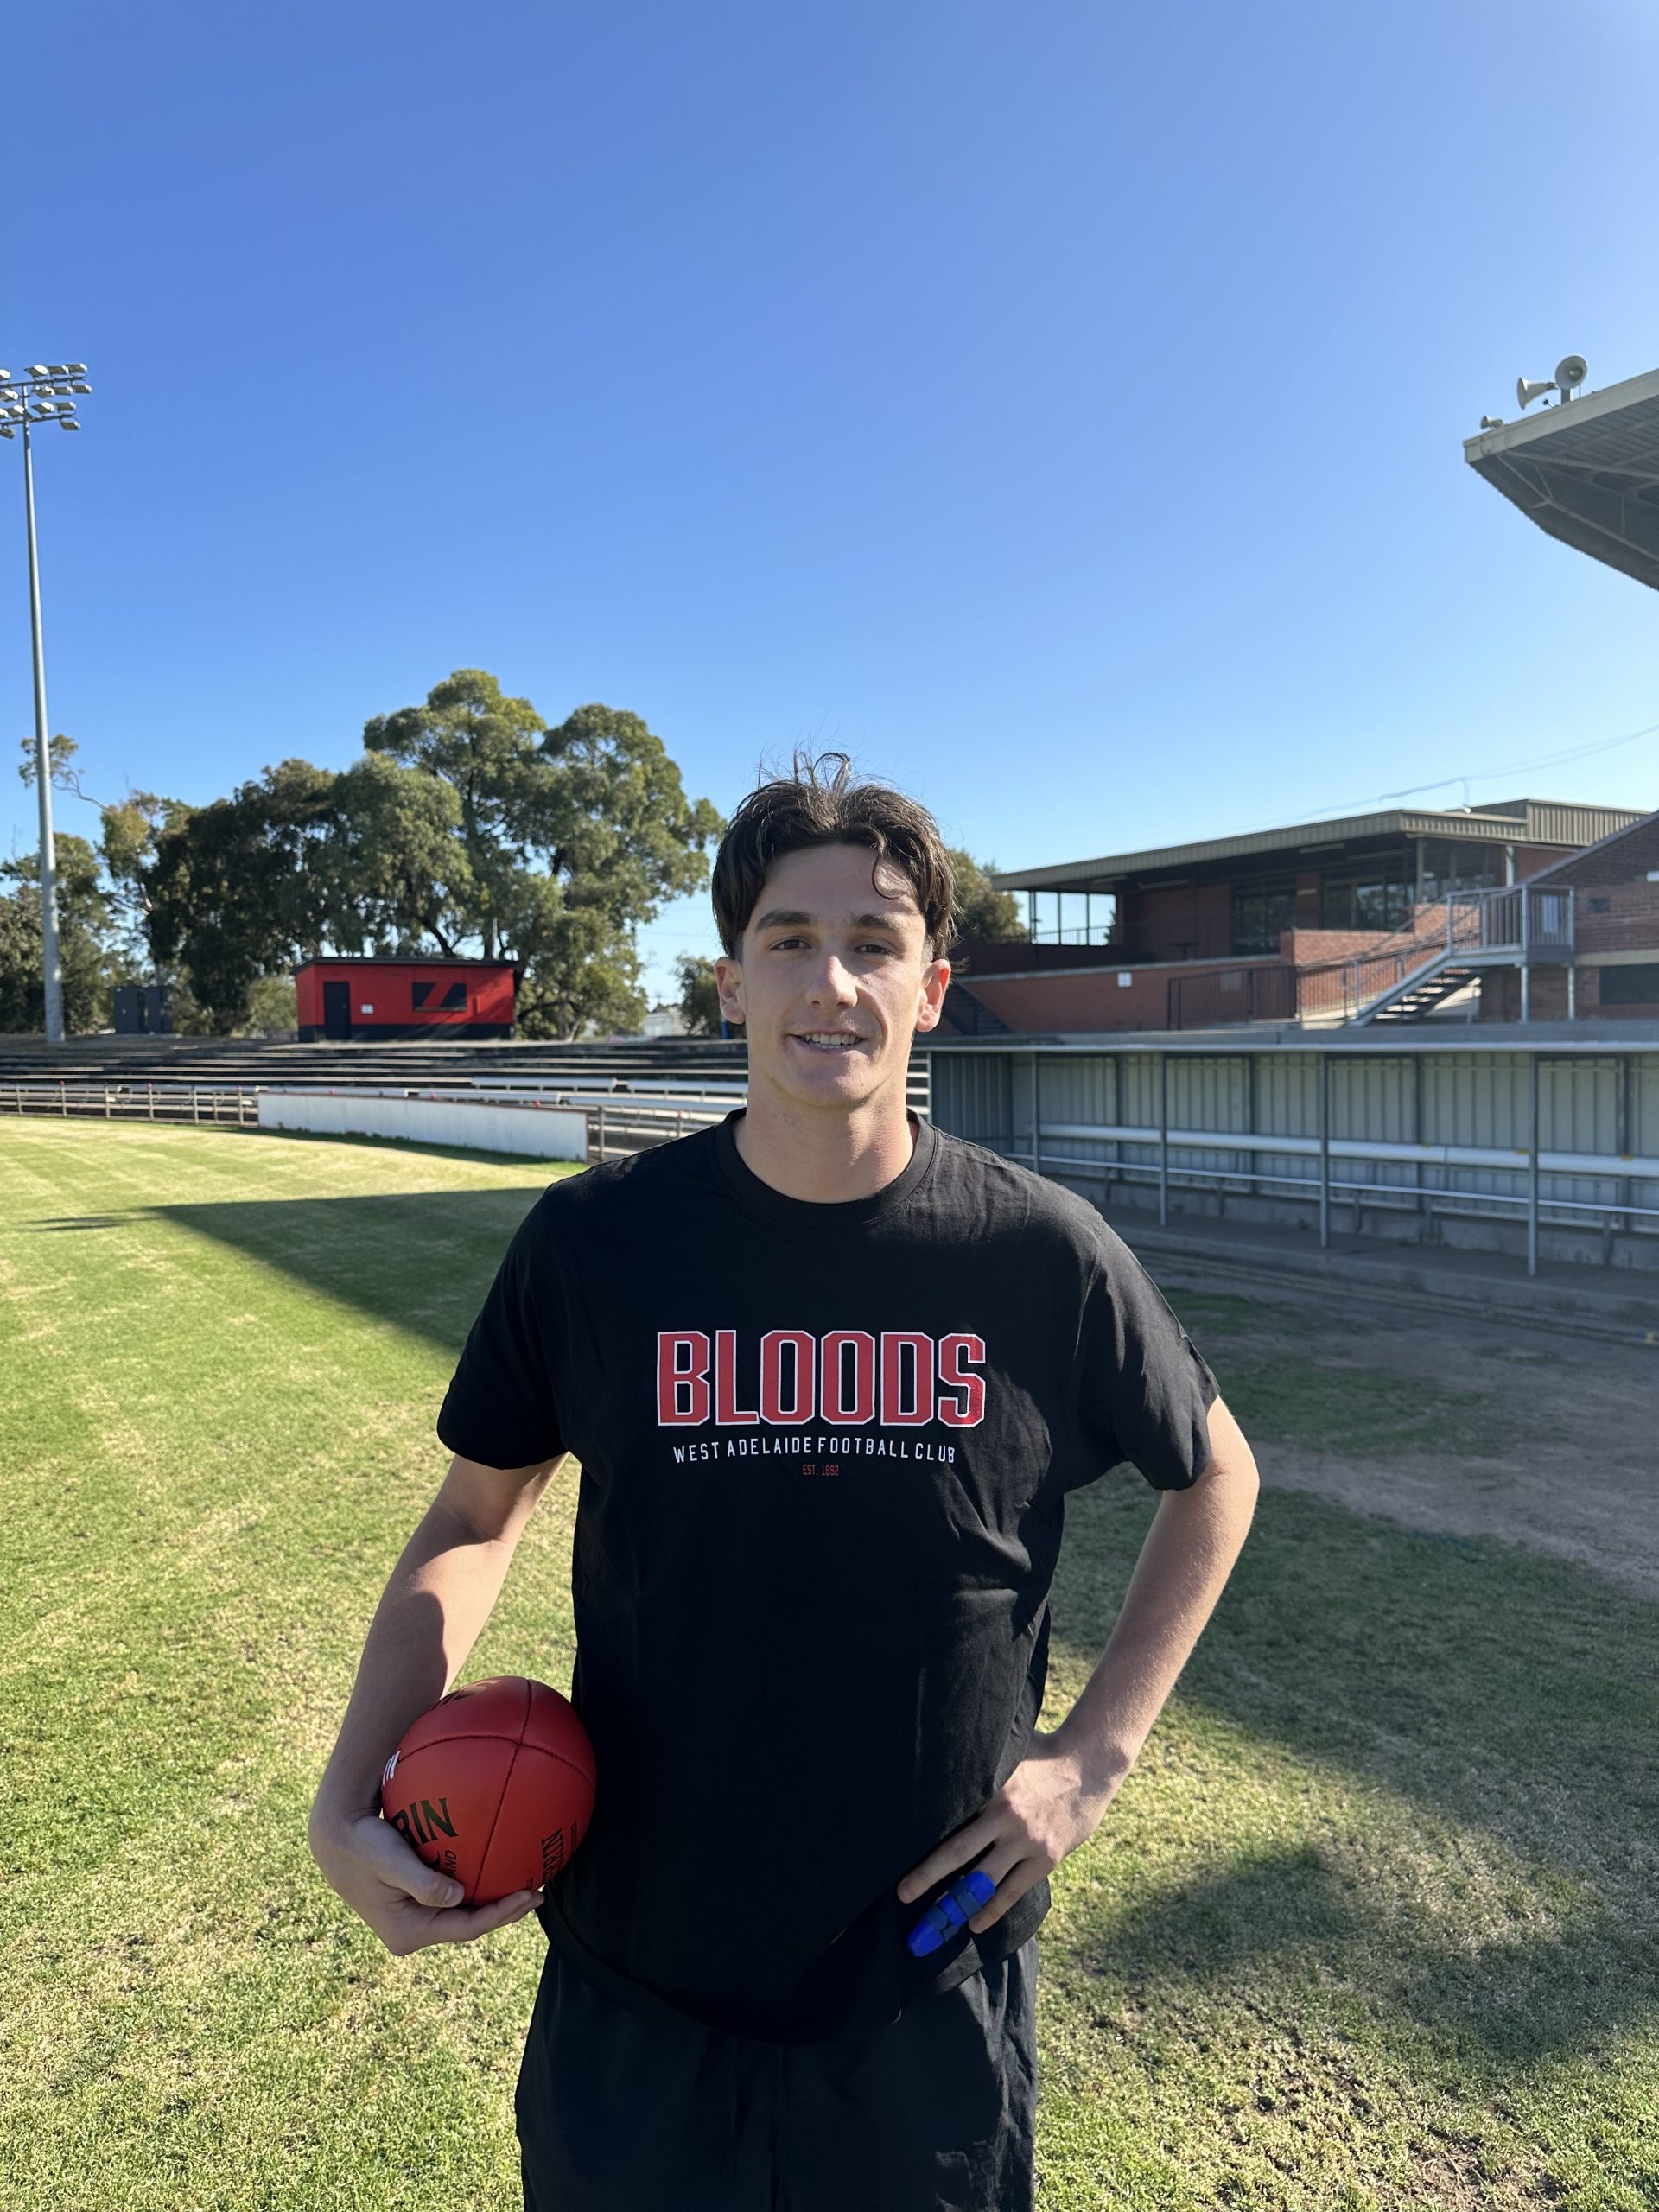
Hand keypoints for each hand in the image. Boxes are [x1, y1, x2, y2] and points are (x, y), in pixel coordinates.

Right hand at [309, 1802, 543, 1956]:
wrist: (336, 1838)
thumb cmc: (363, 1844)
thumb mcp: (389, 1860)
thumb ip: (422, 1882)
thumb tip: (459, 1897)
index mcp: (408, 1932)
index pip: (467, 1929)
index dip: (502, 1914)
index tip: (532, 1895)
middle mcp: (413, 1932)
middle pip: (469, 1926)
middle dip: (505, 1911)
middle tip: (538, 1893)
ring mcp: (414, 1919)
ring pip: (463, 1914)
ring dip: (493, 1901)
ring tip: (526, 1885)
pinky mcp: (414, 1903)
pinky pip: (453, 1899)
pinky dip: (476, 1887)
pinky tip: (497, 1868)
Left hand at [895, 1730, 1124, 1936]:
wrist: (1091, 1765)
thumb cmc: (1041, 1754)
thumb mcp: (1007, 1752)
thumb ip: (980, 1765)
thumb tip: (940, 1762)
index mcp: (992, 1786)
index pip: (949, 1817)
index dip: (923, 1836)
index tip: (899, 1848)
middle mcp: (1006, 1815)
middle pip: (958, 1852)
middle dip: (927, 1877)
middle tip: (902, 1896)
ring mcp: (1028, 1840)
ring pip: (984, 1879)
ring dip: (956, 1905)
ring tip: (932, 1927)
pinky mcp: (1047, 1858)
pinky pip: (1013, 1890)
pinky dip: (992, 1909)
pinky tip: (974, 1924)